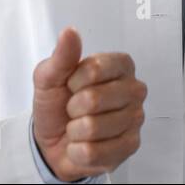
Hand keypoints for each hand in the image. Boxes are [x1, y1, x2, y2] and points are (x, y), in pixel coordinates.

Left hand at [32, 28, 146, 181]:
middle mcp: (133, 89)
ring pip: (94, 127)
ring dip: (75, 131)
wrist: (52, 142)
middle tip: (73, 109)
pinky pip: (96, 151)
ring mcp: (135, 119)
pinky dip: (79, 151)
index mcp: (119, 65)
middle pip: (95, 99)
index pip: (97, 68)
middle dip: (73, 108)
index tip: (70, 85)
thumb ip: (62, 55)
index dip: (74, 80)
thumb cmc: (56, 104)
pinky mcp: (130, 146)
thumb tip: (70, 32)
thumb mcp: (50, 77)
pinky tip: (82, 144)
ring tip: (78, 127)